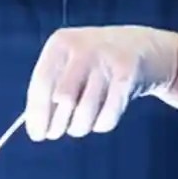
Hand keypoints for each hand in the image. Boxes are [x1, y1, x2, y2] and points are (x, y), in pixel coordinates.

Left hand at [25, 26, 177, 140]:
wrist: (142, 47)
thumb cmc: (94, 63)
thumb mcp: (68, 65)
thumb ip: (50, 90)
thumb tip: (35, 129)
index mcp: (60, 43)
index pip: (41, 83)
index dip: (37, 113)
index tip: (36, 135)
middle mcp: (83, 48)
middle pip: (63, 99)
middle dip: (57, 123)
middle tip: (55, 133)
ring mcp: (107, 60)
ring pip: (86, 110)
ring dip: (78, 127)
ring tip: (78, 126)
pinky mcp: (128, 76)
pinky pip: (108, 115)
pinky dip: (101, 125)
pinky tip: (99, 119)